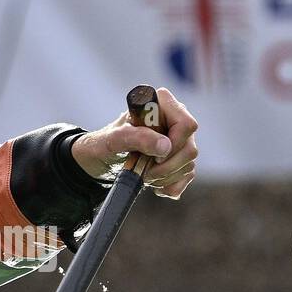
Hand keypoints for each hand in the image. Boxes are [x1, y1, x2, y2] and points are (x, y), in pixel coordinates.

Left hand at [70, 87, 198, 199]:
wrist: (101, 159)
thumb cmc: (103, 143)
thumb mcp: (112, 140)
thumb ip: (136, 137)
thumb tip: (165, 146)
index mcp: (161, 105)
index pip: (186, 125)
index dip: (174, 145)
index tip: (154, 157)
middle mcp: (174, 120)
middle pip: (190, 149)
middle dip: (167, 167)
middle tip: (146, 172)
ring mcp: (178, 140)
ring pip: (188, 165)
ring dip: (166, 178)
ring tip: (145, 175)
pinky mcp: (178, 158)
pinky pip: (186, 176)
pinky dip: (170, 186)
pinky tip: (155, 184)